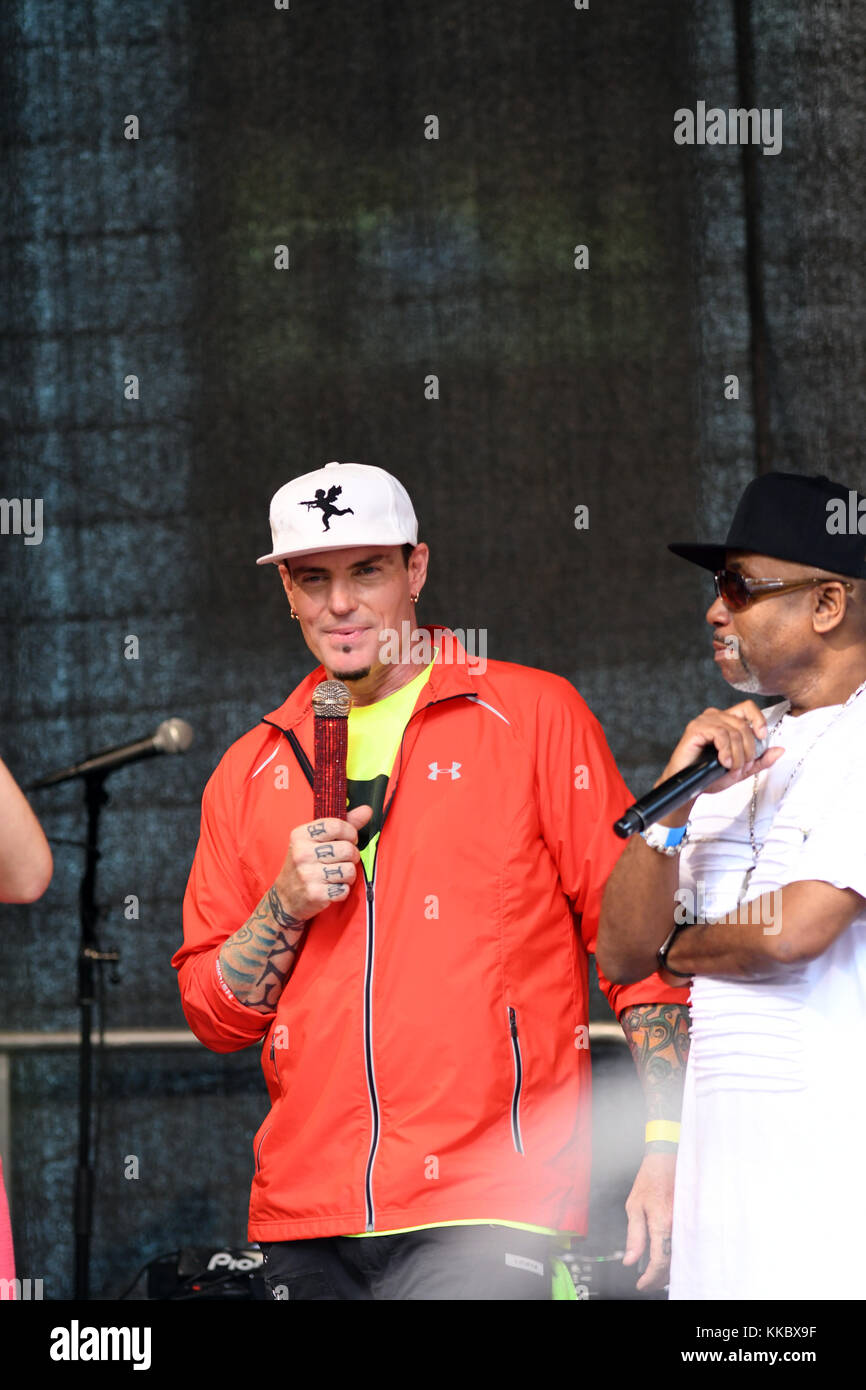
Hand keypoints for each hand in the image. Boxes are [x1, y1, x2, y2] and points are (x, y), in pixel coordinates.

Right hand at [273, 805, 372, 920]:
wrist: (286, 896)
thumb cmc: (306, 863)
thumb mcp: (317, 840)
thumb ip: (344, 823)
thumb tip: (367, 810)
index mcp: (301, 835)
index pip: (336, 825)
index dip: (350, 833)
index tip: (349, 838)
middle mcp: (302, 853)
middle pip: (348, 849)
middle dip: (352, 856)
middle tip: (343, 859)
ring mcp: (307, 874)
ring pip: (349, 871)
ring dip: (348, 874)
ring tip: (336, 875)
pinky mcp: (315, 894)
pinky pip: (344, 889)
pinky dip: (342, 890)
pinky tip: (331, 887)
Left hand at [623, 1151, 676, 1291]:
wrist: (667, 1160)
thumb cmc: (650, 1180)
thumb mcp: (634, 1206)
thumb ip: (634, 1236)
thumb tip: (630, 1260)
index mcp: (663, 1224)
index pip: (658, 1262)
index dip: (649, 1278)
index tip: (641, 1284)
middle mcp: (678, 1227)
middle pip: (672, 1265)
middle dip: (658, 1278)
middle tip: (646, 1282)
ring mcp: (687, 1225)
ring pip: (680, 1258)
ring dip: (668, 1270)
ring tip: (654, 1274)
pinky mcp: (690, 1222)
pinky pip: (684, 1247)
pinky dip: (675, 1257)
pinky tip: (666, 1259)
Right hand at [656, 699, 784, 821]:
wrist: (688, 787)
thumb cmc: (709, 776)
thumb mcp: (741, 769)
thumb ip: (760, 760)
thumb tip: (780, 750)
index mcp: (726, 720)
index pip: (748, 707)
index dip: (759, 719)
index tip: (762, 737)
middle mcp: (715, 716)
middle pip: (743, 724)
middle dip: (748, 749)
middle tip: (742, 766)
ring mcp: (704, 720)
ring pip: (733, 730)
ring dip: (738, 753)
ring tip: (731, 767)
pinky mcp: (695, 728)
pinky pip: (720, 734)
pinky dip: (726, 750)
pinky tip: (723, 762)